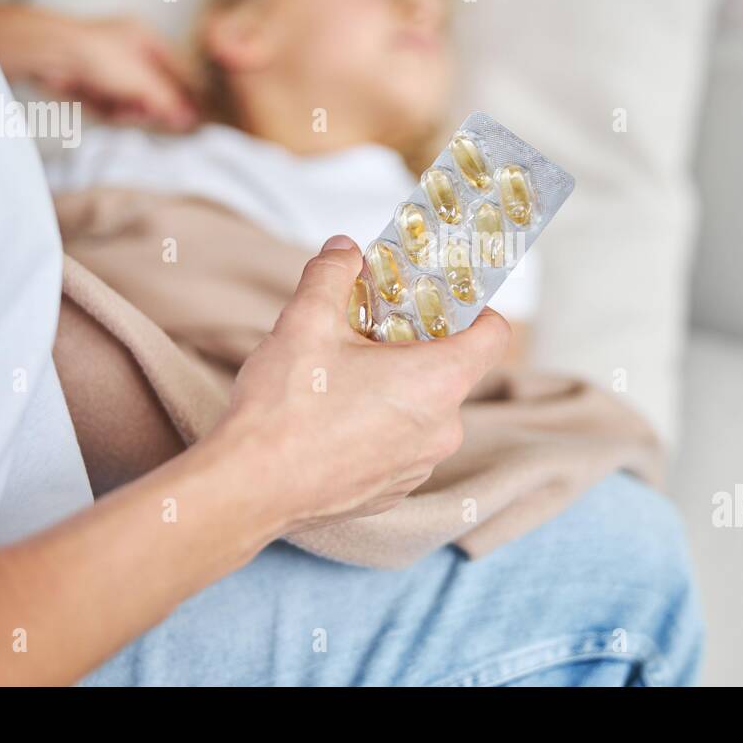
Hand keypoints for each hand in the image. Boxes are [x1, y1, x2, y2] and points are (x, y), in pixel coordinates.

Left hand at [0, 1, 199, 130]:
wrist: (49, 55)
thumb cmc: (97, 54)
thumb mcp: (141, 79)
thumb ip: (167, 101)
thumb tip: (189, 119)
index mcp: (145, 38)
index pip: (177, 70)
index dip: (186, 94)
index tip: (195, 116)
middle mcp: (128, 51)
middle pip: (154, 89)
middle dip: (150, 104)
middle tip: (148, 113)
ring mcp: (107, 68)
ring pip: (132, 100)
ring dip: (128, 110)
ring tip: (120, 109)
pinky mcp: (90, 85)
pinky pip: (111, 106)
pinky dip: (110, 111)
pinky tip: (103, 107)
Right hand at [218, 235, 510, 534]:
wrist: (248, 490)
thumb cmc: (284, 412)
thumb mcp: (306, 321)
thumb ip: (332, 274)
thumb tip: (344, 251)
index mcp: (438, 382)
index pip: (494, 335)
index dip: (474, 309)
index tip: (441, 299)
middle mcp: (442, 429)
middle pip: (451, 370)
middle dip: (414, 344)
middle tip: (369, 330)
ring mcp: (419, 465)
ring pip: (423, 409)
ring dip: (393, 387)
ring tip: (341, 375)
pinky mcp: (393, 490)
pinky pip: (400, 444)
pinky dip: (378, 425)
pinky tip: (332, 417)